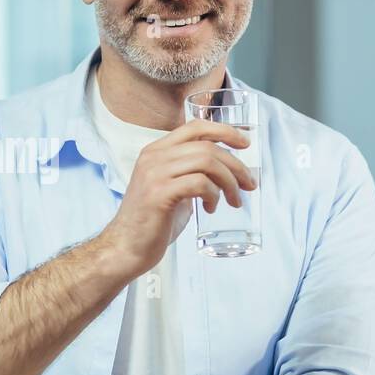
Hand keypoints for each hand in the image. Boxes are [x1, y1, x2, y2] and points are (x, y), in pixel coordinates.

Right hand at [99, 119, 255, 277]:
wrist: (125, 247)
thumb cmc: (151, 222)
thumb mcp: (171, 188)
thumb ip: (189, 175)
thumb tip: (223, 173)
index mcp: (156, 151)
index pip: (195, 127)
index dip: (225, 130)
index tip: (245, 143)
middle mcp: (153, 157)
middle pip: (207, 146)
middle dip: (236, 165)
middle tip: (248, 184)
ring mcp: (154, 174)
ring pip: (206, 161)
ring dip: (228, 181)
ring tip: (233, 199)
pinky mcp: (159, 194)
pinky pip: (199, 183)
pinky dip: (214, 194)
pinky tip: (212, 207)